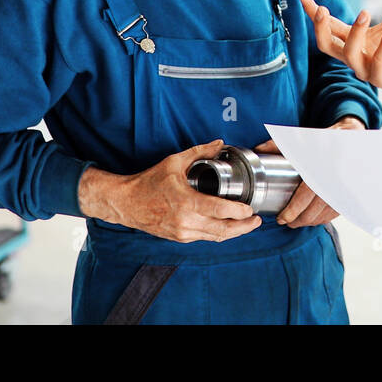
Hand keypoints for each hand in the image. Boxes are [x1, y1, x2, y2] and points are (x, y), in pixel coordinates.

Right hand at [78, 140, 260, 242]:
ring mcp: (183, 233)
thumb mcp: (174, 162)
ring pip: (216, 237)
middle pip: (224, 230)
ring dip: (234, 233)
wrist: (126, 203)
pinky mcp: (179, 238)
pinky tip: (227, 226)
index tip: (251, 208)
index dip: (241, 212)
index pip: (222, 211)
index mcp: (187, 203)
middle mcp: (186, 222)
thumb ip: (199, 152)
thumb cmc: (148, 182)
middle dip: (244, 227)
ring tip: (246, 224)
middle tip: (256, 220)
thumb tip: (219, 143)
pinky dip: (218, 233)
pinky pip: (205, 238)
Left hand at [257, 116, 364, 227]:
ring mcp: (340, 189)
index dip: (292, 211)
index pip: (304, 197)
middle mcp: (331, 180)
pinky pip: (334, 213)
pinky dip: (322, 219)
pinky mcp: (346, 194)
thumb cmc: (321, 141)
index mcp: (317, 168)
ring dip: (309, 222)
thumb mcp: (299, 141)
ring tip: (296, 222)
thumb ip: (278, 145)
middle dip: (297, 220)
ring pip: (323, 215)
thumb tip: (258, 149)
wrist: (347, 139)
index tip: (281, 218)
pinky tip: (313, 220)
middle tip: (286, 222)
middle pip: (312, 210)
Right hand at [300, 0, 381, 99]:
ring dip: (356, 32)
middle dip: (321, 28)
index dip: (314, 13)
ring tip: (365, 12)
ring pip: (349, 54)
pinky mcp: (381, 80)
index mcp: (354, 41)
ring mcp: (366, 70)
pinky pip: (378, 63)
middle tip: (323, 9)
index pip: (330, 26)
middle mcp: (355, 56)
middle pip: (326, 45)